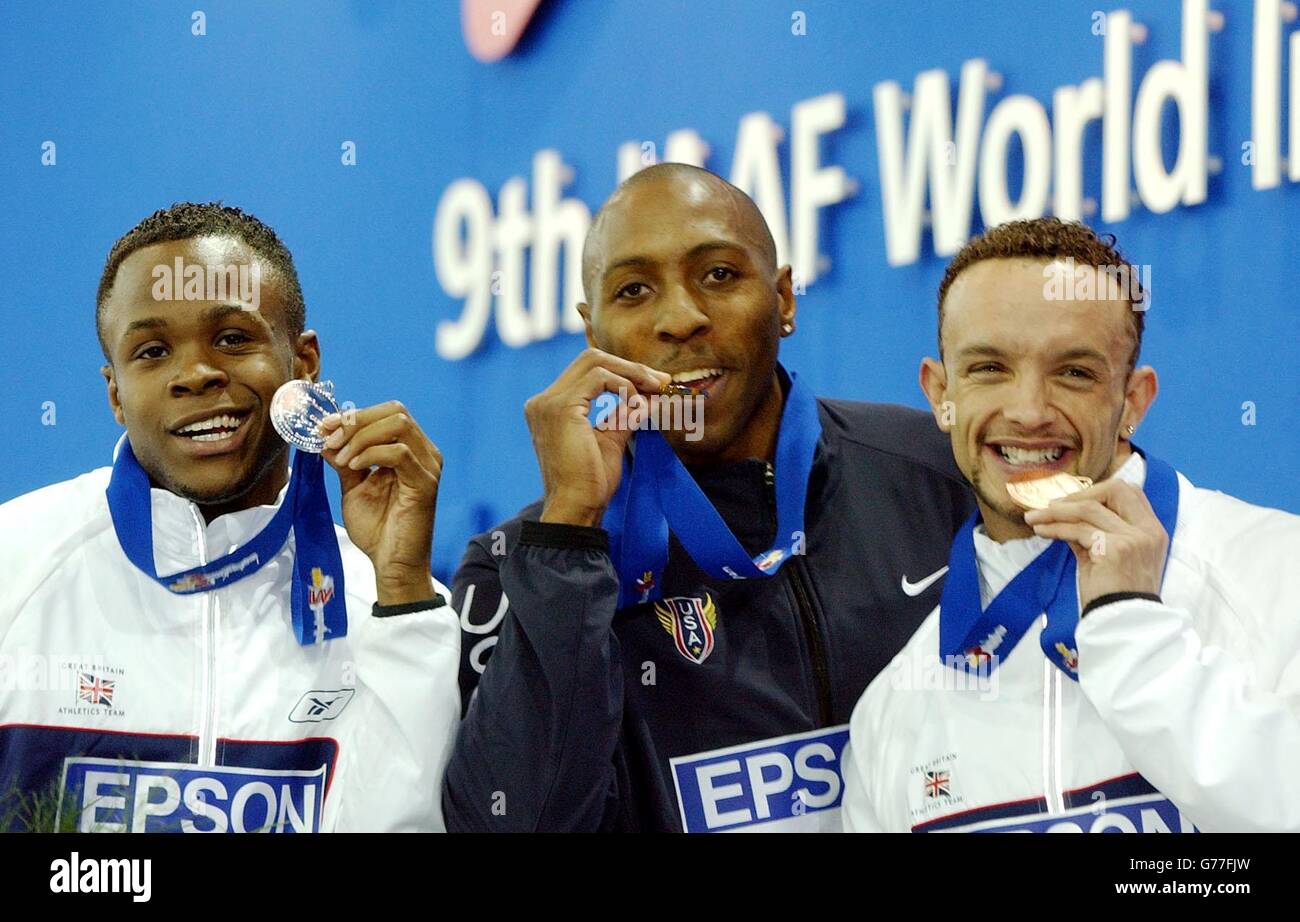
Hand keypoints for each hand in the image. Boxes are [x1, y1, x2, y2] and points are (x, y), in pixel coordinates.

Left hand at [319, 400, 441, 604]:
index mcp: (410, 450)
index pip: (387, 413)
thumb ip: (344, 460)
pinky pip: (399, 453)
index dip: (353, 415)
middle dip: (356, 421)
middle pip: (395, 411)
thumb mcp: (353, 487)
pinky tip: (353, 467)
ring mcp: (428, 466)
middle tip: (330, 439)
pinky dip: (370, 454)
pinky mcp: (425, 483)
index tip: (323, 427)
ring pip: (398, 425)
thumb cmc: (378, 530)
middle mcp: (425, 453)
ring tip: (342, 458)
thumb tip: (326, 435)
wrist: (390, 564)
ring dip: (361, 436)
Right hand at [524, 348, 669, 526]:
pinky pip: (599, 378)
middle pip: (590, 359)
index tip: (654, 384)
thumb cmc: (590, 483)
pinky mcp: (561, 408)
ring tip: (655, 389)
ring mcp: (548, 403)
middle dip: (629, 367)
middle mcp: (543, 401)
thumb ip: (624, 415)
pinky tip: (636, 403)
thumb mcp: (611, 440)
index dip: (623, 372)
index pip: (587, 372)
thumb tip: (648, 397)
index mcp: (549, 408)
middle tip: (661, 380)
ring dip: (631, 373)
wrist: (576, 507)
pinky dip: (623, 385)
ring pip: (595, 362)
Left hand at [1023, 478, 1168, 609]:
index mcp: (1152, 530)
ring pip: (1089, 509)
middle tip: (1052, 506)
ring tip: (1034, 518)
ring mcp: (1133, 538)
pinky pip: (1077, 530)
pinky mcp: (1114, 549)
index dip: (1098, 491)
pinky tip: (1041, 531)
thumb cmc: (1113, 594)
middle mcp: (1147, 530)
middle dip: (1079, 494)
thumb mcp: (1107, 556)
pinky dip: (1055, 528)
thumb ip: (1092, 533)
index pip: (1130, 492)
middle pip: (1115, 489)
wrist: (1122, 625)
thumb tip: (1064, 516)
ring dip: (1055, 512)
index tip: (1070, 502)